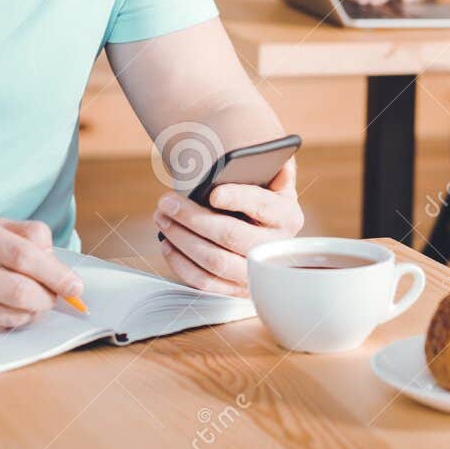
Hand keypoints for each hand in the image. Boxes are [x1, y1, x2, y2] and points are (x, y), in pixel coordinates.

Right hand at [0, 212, 84, 341]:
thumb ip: (22, 236)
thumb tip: (59, 266)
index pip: (21, 255)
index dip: (55, 273)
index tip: (75, 285)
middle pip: (20, 291)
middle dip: (48, 297)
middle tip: (57, 296)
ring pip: (13, 315)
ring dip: (32, 310)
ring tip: (28, 298)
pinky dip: (10, 321)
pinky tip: (0, 308)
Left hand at [156, 158, 303, 294]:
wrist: (258, 226)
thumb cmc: (258, 194)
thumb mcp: (270, 176)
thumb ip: (270, 163)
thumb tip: (269, 159)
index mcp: (288, 216)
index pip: (262, 206)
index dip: (237, 198)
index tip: (212, 193)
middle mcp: (275, 248)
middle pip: (231, 236)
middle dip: (193, 218)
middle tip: (166, 201)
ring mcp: (256, 273)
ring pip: (214, 262)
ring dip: (181, 239)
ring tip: (161, 217)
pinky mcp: (235, 290)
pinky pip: (204, 282)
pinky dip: (180, 263)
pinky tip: (167, 241)